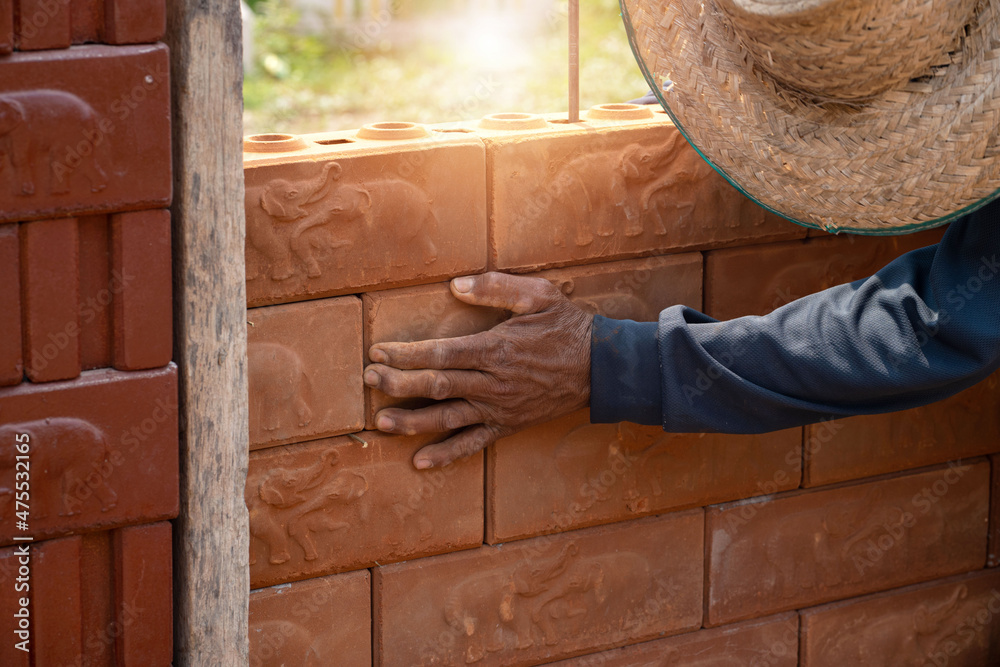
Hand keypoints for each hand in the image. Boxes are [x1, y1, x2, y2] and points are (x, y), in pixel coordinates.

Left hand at [364, 272, 592, 468]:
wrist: (602, 368)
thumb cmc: (568, 327)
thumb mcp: (539, 295)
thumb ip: (496, 287)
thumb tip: (456, 285)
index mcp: (496, 349)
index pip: (442, 353)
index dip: (407, 355)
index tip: (378, 353)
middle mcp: (493, 383)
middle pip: (437, 387)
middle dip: (398, 385)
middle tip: (368, 381)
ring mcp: (499, 408)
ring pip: (448, 419)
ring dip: (412, 423)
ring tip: (382, 424)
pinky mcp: (508, 425)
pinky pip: (474, 444)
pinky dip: (446, 455)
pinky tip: (420, 462)